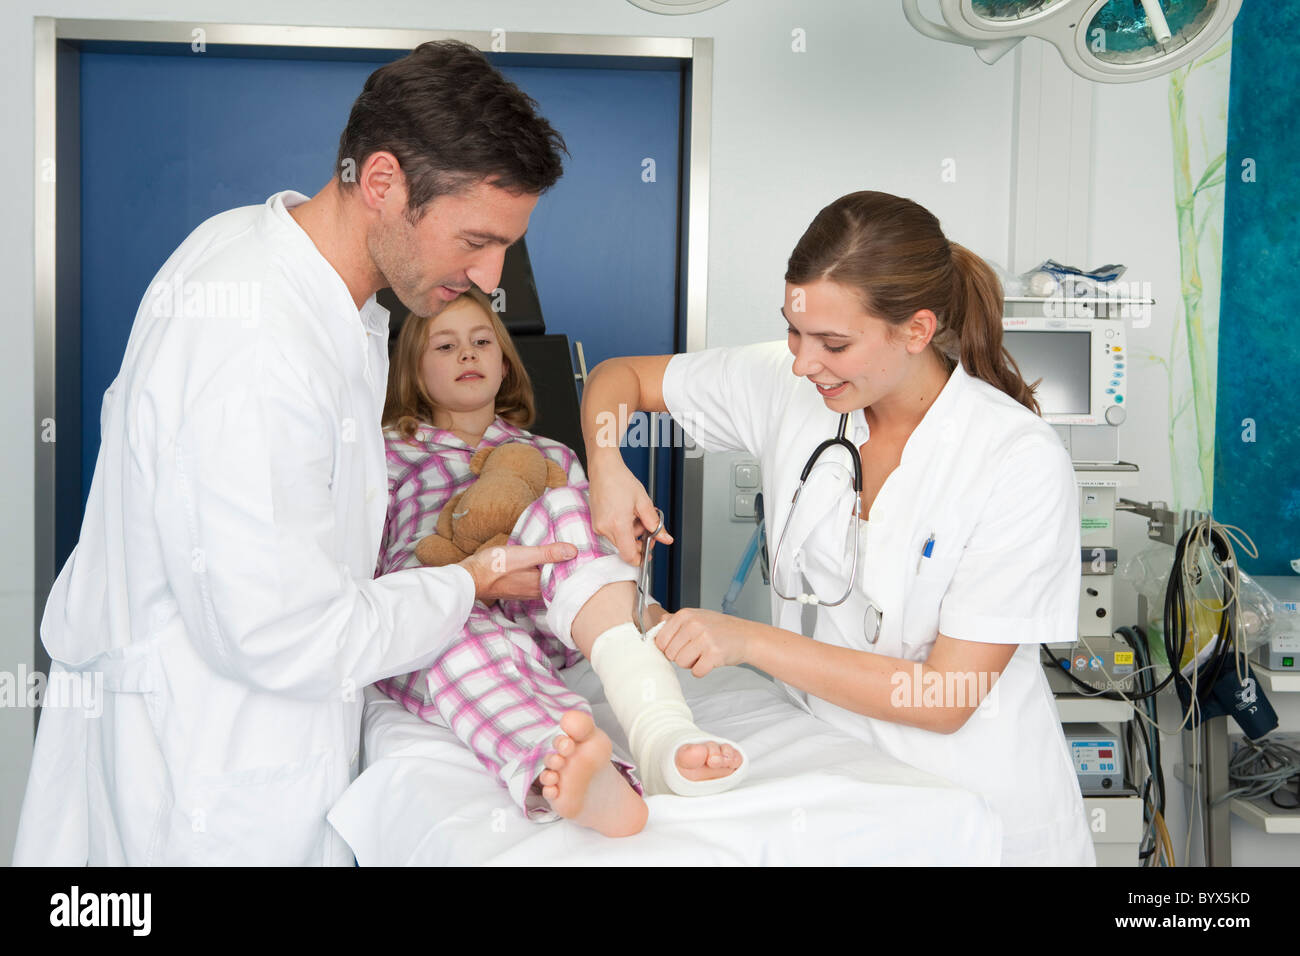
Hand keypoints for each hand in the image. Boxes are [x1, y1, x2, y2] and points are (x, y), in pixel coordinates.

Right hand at [458, 543, 577, 602]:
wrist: (469, 577)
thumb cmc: (494, 566)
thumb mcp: (524, 555)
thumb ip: (548, 553)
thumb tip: (574, 551)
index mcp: (539, 585)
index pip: (565, 580)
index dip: (576, 571)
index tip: (588, 561)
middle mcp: (534, 592)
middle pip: (556, 582)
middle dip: (567, 572)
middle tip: (582, 560)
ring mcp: (525, 591)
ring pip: (546, 583)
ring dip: (555, 574)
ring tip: (567, 561)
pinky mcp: (516, 588)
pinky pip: (535, 583)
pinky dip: (542, 575)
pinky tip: (542, 567)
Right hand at [587, 455, 673, 564]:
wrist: (604, 469)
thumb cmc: (620, 481)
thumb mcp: (644, 502)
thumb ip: (655, 524)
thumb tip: (665, 538)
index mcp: (618, 524)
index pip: (629, 555)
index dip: (640, 559)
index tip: (647, 555)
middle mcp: (605, 528)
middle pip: (625, 547)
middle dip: (638, 540)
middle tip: (647, 526)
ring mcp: (599, 526)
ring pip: (619, 540)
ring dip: (631, 532)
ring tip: (636, 514)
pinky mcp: (596, 523)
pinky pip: (612, 532)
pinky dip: (622, 527)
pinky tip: (626, 514)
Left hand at [653, 608, 749, 677]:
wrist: (747, 636)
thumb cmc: (721, 628)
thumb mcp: (697, 617)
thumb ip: (676, 621)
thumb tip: (658, 623)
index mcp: (685, 615)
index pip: (660, 639)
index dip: (668, 647)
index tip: (679, 646)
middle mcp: (693, 624)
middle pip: (670, 653)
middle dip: (681, 656)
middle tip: (696, 649)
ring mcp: (704, 639)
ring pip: (681, 663)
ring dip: (691, 664)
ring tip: (703, 654)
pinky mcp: (714, 654)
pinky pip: (696, 672)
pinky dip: (702, 671)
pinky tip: (710, 661)